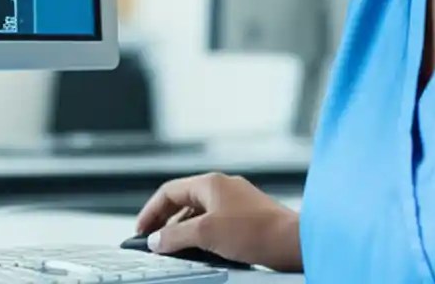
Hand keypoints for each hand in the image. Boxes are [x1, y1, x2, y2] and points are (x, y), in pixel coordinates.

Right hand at [135, 173, 302, 272]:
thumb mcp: (206, 234)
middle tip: (154, 242)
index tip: (142, 231)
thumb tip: (156, 241)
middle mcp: (222, 188)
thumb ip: (176, 236)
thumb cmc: (256, 231)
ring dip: (183, 231)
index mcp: (210, 183)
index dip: (151, 212)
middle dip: (166, 223)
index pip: (169, 192)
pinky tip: (201, 251)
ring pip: (199, 214)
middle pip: (183, 202)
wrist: (293, 242)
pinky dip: (202, 235)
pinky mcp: (247, 218)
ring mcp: (236, 202)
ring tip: (174, 250)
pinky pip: (215, 223)